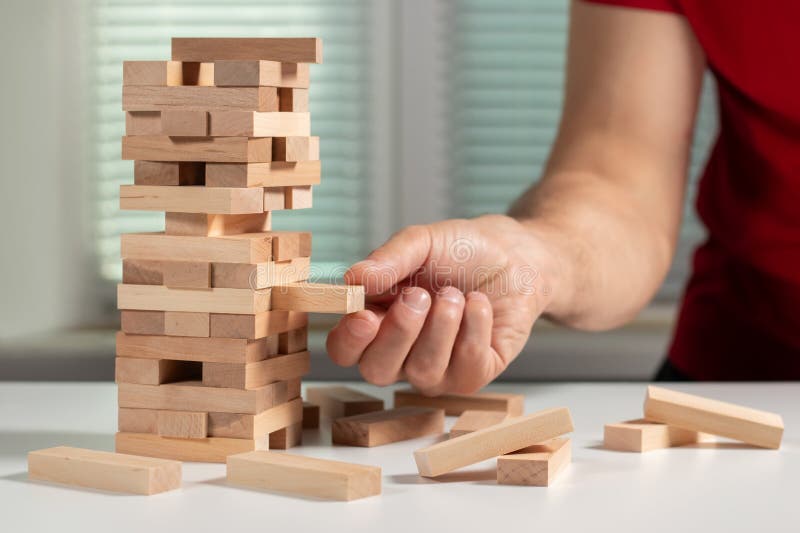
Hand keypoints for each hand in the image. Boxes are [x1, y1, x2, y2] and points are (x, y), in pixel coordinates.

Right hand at [326, 214, 558, 394]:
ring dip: (442, 326)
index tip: (365, 316)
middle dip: (399, 332)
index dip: (350, 340)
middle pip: (377, 370)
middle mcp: (401, 354)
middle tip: (420, 295)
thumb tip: (353, 279)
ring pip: (423, 370)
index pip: (345, 349)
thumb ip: (388, 260)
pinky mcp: (474, 374)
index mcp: (376, 321)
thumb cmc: (461, 251)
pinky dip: (474, 328)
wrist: (515, 257)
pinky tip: (478, 305)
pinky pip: (466, 368)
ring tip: (457, 293)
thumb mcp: (422, 242)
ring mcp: (438, 370)